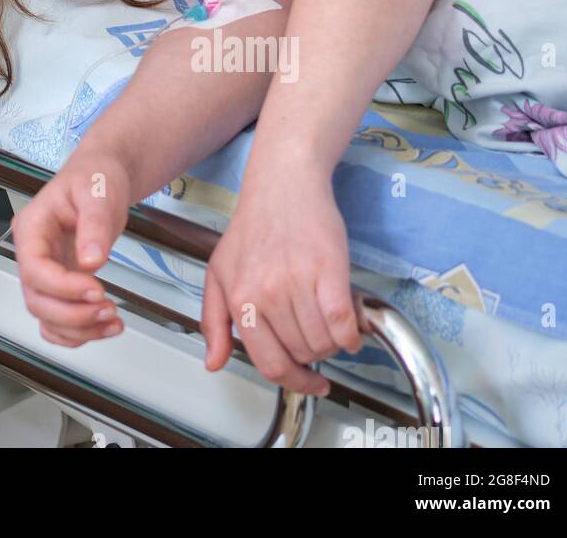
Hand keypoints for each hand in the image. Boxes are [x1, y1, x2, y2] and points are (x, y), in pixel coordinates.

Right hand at [12, 153, 131, 346]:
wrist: (103, 178)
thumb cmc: (95, 177)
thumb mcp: (98, 192)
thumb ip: (94, 225)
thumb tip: (91, 261)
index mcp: (32, 227)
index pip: (34, 269)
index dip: (62, 287)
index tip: (96, 289)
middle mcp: (32, 252)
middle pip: (36, 300)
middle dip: (73, 314)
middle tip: (108, 309)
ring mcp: (45, 271)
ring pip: (46, 317)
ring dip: (78, 329)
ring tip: (112, 321)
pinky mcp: (60, 284)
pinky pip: (57, 320)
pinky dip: (78, 332)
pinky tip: (104, 327)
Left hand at [202, 169, 361, 394]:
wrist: (283, 183)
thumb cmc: (253, 225)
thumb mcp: (219, 271)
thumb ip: (214, 320)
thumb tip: (214, 363)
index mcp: (239, 297)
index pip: (269, 362)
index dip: (294, 381)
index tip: (310, 383)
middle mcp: (266, 293)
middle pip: (302, 354)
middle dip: (314, 354)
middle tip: (316, 336)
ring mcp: (297, 281)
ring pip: (324, 342)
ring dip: (333, 343)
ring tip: (328, 322)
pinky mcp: (328, 270)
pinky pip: (344, 323)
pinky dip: (352, 335)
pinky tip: (350, 328)